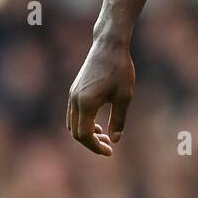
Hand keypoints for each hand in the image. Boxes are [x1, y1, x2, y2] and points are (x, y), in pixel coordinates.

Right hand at [66, 37, 134, 156]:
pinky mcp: (75, 89)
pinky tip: (98, 122)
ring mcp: (72, 94)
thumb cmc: (119, 70)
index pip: (84, 135)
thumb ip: (119, 120)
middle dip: (91, 142)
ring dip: (86, 132)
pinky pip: (74, 113)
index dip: (95, 147)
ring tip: (104, 134)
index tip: (109, 151)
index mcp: (86, 103)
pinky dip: (83, 122)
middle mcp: (75, 100)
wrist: (109, 46)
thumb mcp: (124, 97)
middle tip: (108, 146)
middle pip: (75, 132)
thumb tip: (114, 140)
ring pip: (72, 123)